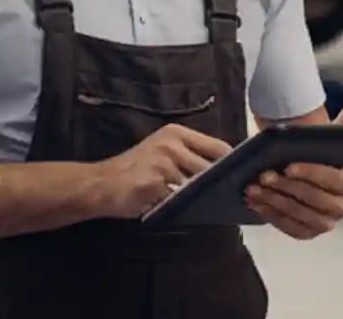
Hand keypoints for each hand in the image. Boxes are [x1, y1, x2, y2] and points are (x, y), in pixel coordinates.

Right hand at [91, 124, 232, 218]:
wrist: (102, 184)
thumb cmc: (135, 170)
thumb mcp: (162, 152)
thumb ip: (189, 157)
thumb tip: (224, 171)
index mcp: (176, 133)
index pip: (218, 147)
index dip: (231, 164)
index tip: (240, 178)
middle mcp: (172, 143)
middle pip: (211, 167)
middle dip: (219, 184)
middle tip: (228, 198)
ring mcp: (164, 162)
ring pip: (198, 185)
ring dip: (203, 197)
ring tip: (207, 206)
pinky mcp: (156, 182)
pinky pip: (181, 199)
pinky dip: (186, 206)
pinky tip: (184, 211)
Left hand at [245, 101, 342, 239]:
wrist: (298, 172)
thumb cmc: (313, 154)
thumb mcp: (327, 137)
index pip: (333, 180)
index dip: (311, 173)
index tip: (288, 165)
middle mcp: (340, 208)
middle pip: (314, 201)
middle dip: (287, 188)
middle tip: (263, 175)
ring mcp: (324, 223)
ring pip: (299, 215)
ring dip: (274, 201)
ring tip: (252, 187)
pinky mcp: (306, 232)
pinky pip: (288, 227)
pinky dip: (270, 215)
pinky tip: (254, 202)